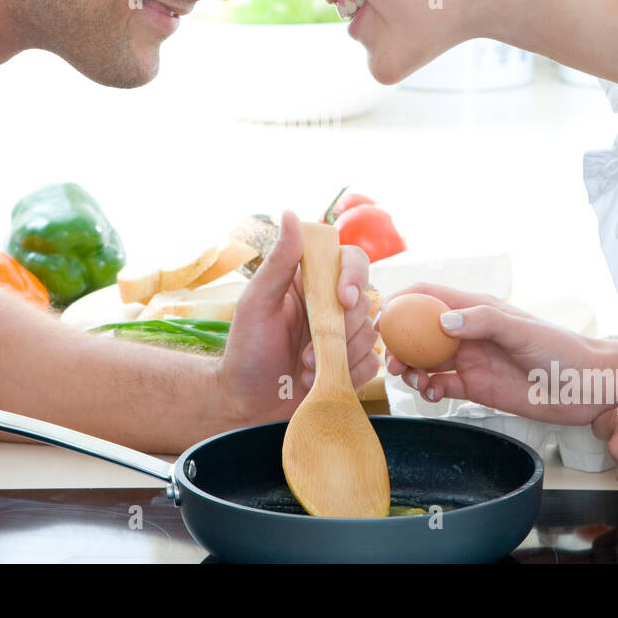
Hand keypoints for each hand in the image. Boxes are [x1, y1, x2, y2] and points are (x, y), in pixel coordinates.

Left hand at [217, 210, 378, 423]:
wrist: (247, 404)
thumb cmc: (246, 350)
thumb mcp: (257, 302)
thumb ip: (279, 261)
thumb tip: (290, 213)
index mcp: (310, 281)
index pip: (349, 261)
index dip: (353, 276)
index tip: (342, 300)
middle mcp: (330, 304)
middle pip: (364, 300)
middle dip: (341, 329)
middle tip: (308, 351)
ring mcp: (342, 335)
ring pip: (370, 333)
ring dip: (340, 356)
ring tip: (307, 369)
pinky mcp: (351, 364)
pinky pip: (371, 362)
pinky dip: (349, 373)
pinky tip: (320, 381)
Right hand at [382, 283, 611, 424]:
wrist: (584, 388)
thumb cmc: (560, 350)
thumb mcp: (520, 330)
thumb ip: (482, 321)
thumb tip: (443, 320)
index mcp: (476, 309)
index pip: (429, 296)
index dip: (402, 303)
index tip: (383, 319)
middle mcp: (467, 333)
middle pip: (419, 332)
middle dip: (400, 344)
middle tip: (392, 361)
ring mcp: (469, 360)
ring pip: (425, 361)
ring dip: (411, 369)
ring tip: (412, 380)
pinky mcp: (475, 387)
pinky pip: (441, 386)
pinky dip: (429, 390)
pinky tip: (432, 394)